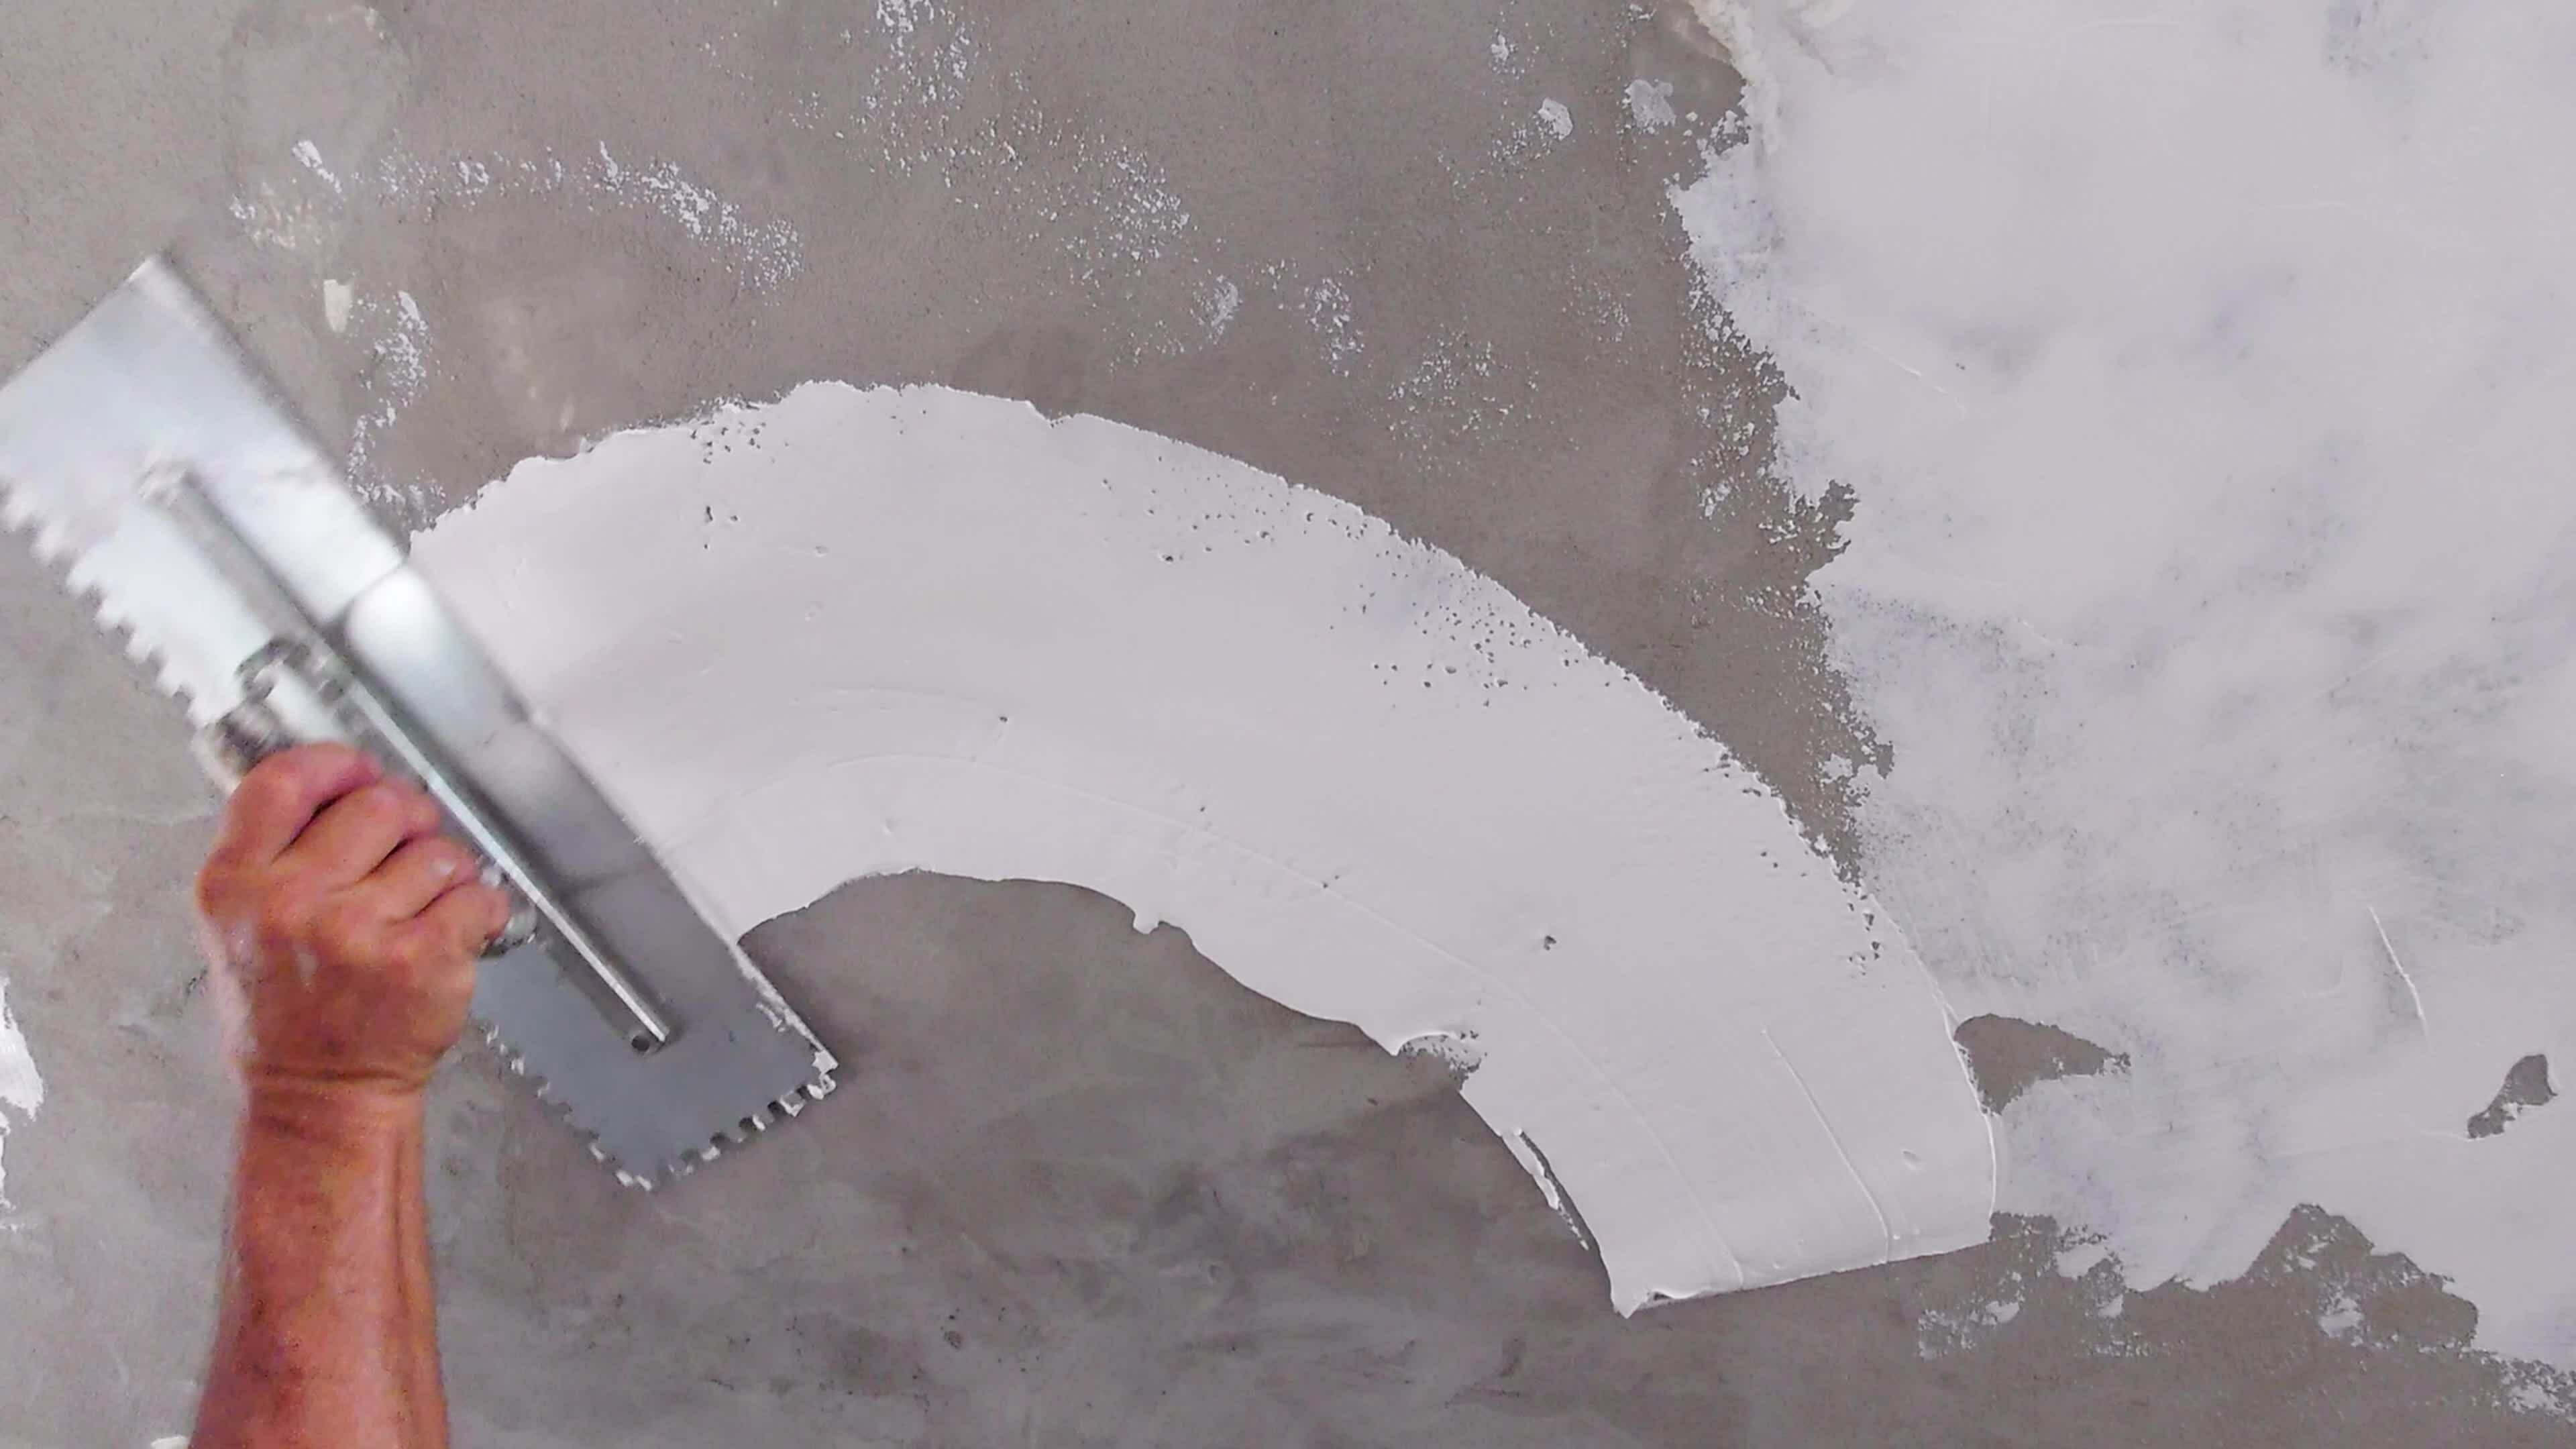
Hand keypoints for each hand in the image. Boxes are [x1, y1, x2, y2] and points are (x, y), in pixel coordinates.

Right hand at [193, 744, 511, 1106]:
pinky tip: (454, 937)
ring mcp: (357, 930)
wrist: (319, 1097)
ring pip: (438, 851)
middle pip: (378, 804)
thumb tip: (339, 783)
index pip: (283, 782)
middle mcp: (290, 902)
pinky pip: (479, 897)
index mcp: (235, 885)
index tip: (361, 773)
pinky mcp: (420, 958)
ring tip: (419, 914)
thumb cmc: (288, 1015)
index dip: (336, 765)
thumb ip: (276, 853)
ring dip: (444, 875)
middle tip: (407, 854)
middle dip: (408, 822)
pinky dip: (480, 912)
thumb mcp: (242, 925)